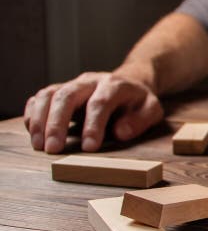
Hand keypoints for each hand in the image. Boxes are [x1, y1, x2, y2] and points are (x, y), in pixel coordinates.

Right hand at [23, 67, 162, 153]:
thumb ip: (140, 120)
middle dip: (57, 123)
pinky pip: (39, 98)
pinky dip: (32, 114)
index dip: (93, 125)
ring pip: (49, 95)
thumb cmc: (137, 102)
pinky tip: (33, 133)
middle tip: (53, 149)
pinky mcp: (59, 91)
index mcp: (114, 85)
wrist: (128, 82)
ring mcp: (72, 84)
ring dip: (40, 120)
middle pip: (67, 96)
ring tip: (39, 146)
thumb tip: (120, 132)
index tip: (89, 148)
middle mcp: (90, 81)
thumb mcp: (152, 109)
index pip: (100, 102)